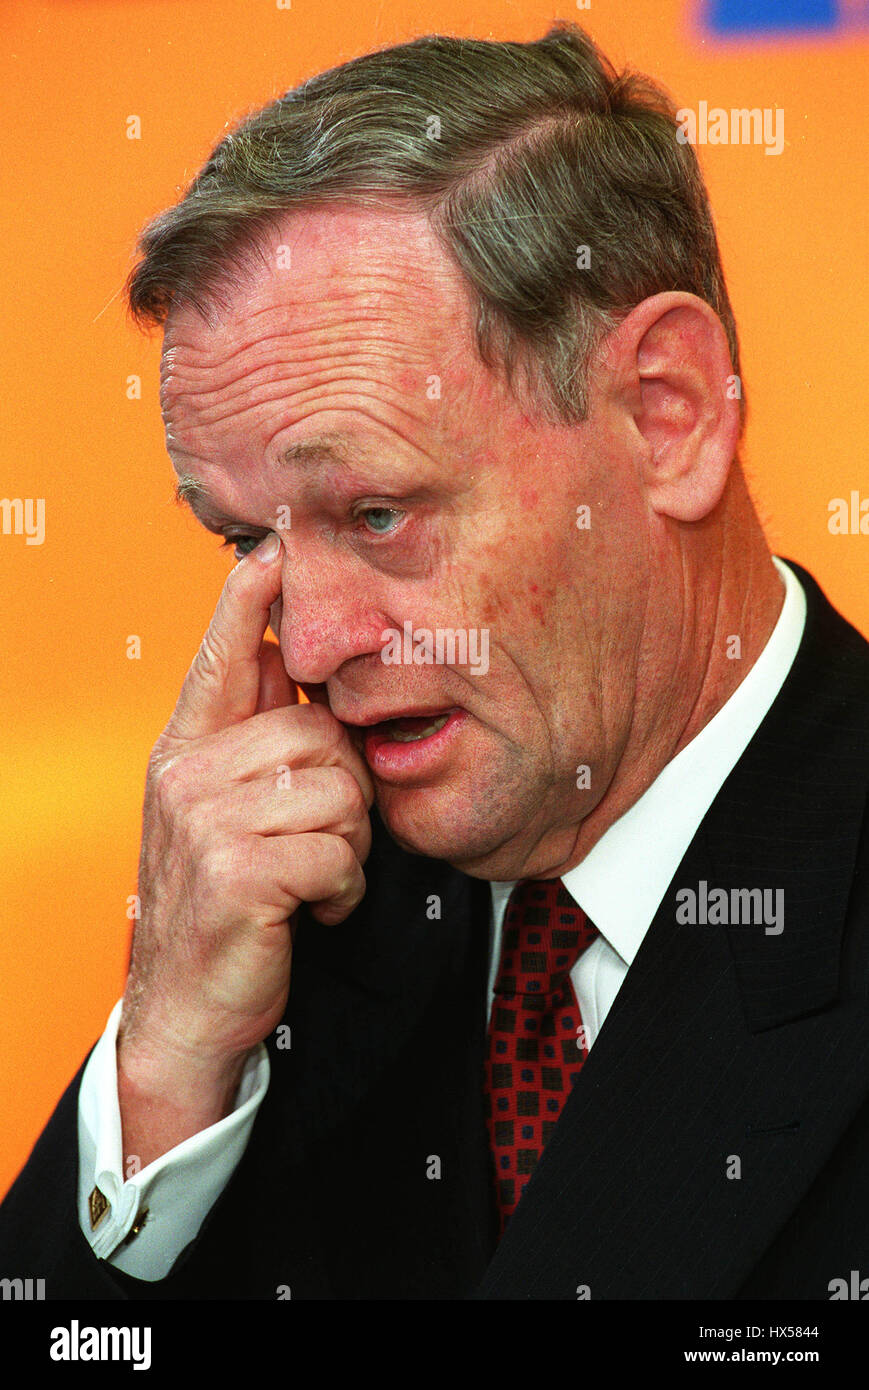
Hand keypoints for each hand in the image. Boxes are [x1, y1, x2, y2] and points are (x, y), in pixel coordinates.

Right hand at [116, 535, 373, 1162]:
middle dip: (343, 792)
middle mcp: (189, 773)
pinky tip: (310, 909)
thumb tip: (295, 665)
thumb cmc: (222, 903)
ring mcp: (207, 821)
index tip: (273, 546)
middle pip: (319, 730)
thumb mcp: (223, 814)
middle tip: (317, 841)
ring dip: (346, 846)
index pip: (221, 657)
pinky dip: (341, 889)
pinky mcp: (238, 872)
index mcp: (188, 750)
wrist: (186, 1007)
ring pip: (338, 790)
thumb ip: (252, 744)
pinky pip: (336, 851)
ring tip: (312, 877)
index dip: (249, 601)